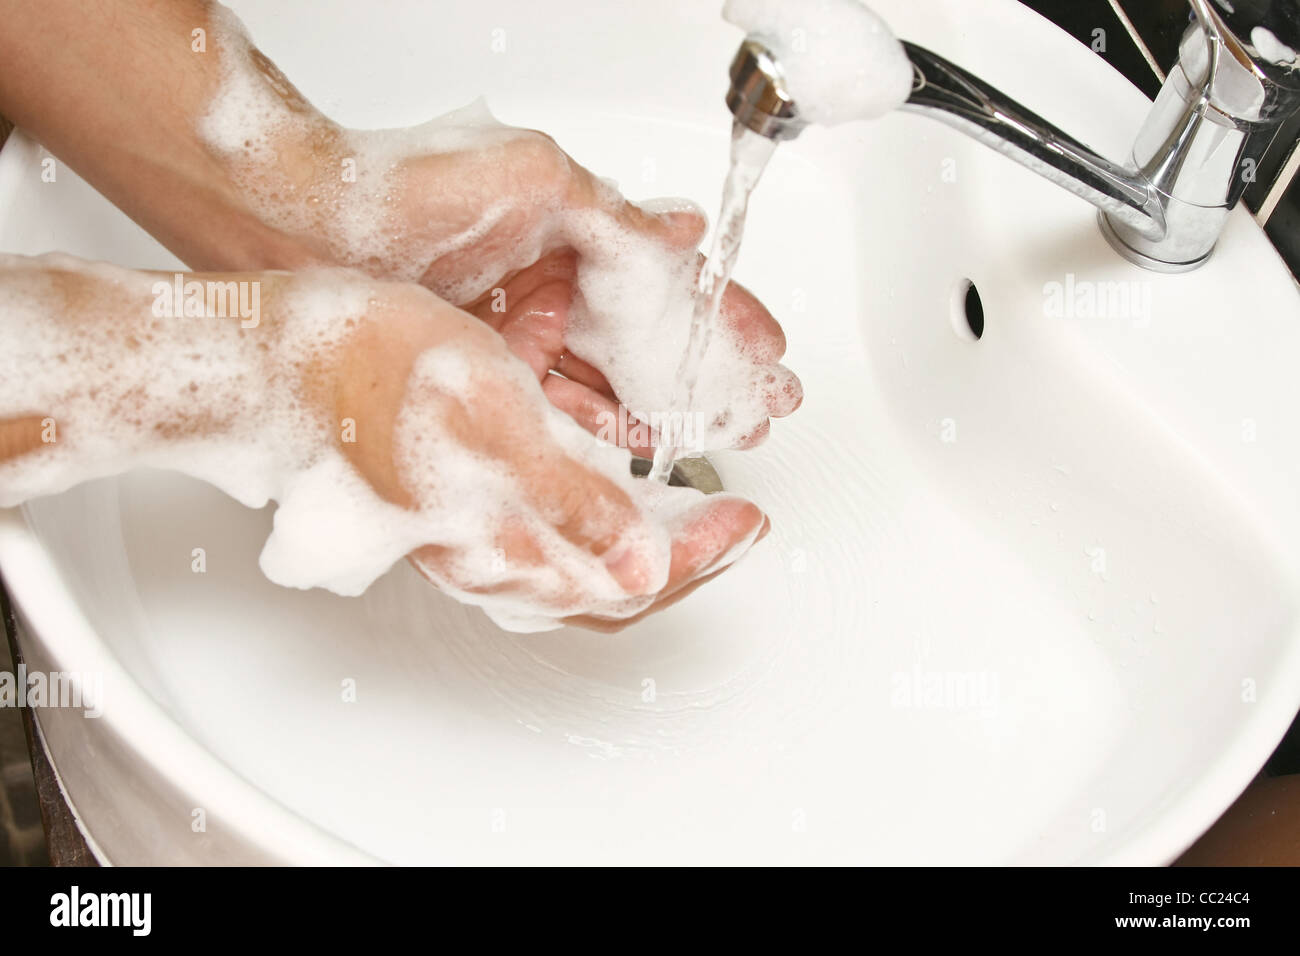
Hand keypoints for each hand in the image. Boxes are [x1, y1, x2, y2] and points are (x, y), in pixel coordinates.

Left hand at [205, 72, 801, 451]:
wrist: (292, 231)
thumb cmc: (403, 190)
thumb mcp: (533, 181)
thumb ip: (615, 216)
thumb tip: (686, 233)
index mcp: (572, 244)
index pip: (666, 289)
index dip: (721, 320)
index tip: (768, 350)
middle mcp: (550, 298)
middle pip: (648, 350)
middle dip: (711, 379)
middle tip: (763, 406)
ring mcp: (519, 343)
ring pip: (610, 391)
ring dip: (669, 415)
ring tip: (724, 438)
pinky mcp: (485, 382)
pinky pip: (558, 419)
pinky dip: (605, 438)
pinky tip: (646, 457)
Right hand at [325, 280, 769, 630]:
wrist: (278, 364)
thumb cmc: (372, 381)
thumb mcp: (497, 432)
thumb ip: (575, 508)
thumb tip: (644, 567)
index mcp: (505, 546)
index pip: (630, 579)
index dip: (701, 552)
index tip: (747, 518)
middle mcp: (489, 555)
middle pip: (610, 582)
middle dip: (682, 554)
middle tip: (733, 522)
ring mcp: (468, 532)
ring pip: (581, 557)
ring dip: (644, 534)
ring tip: (689, 502)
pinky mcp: (453, 499)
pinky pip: (542, 521)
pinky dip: (592, 503)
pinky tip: (607, 466)